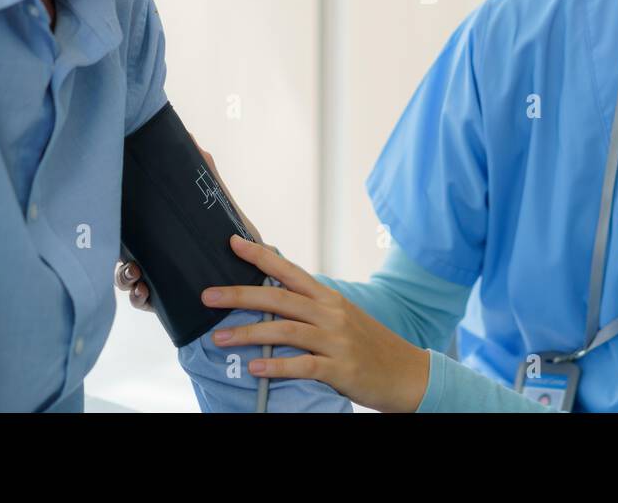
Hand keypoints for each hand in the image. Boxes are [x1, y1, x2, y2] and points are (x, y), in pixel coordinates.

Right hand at [116, 138, 261, 310]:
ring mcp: (159, 278)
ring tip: (138, 282)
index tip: (120, 237)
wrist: (254, 272)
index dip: (119, 235)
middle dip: (120, 264)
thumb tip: (189, 138)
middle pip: (124, 258)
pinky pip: (143, 301)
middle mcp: (156, 256)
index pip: (132, 234)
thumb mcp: (218, 202)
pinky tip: (144, 296)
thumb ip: (206, 173)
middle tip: (131, 266)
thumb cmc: (233, 234)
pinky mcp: (167, 298)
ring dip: (126, 282)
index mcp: (162, 235)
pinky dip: (139, 299)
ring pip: (129, 280)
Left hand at [201, 235, 431, 412]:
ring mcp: (336, 341)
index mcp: (329, 298)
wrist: (409, 374)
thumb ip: (311, 309)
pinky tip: (254, 368)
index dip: (260, 256)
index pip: (289, 270)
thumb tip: (273, 302)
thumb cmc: (371, 346)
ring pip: (284, 331)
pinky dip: (276, 366)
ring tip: (219, 337)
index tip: (233, 243)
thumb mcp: (343, 319)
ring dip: (248, 334)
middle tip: (207, 296)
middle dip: (239, 295)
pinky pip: (303, 366)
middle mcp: (331, 313)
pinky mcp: (341, 369)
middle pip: (279, 298)